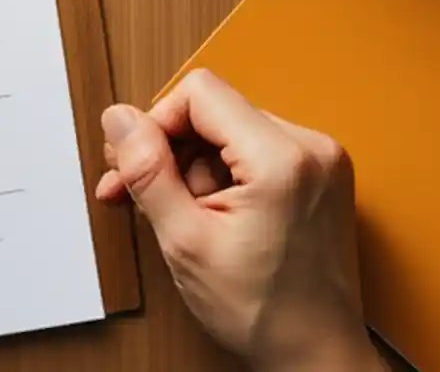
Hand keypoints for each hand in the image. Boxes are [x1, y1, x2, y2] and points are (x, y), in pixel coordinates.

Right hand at [96, 70, 384, 371]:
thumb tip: (120, 119)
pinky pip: (251, 152)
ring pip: (228, 133)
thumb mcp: (185, 241)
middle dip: (168, 150)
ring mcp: (319, 161)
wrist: (316, 356)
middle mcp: (311, 147)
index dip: (155, 124)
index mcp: (283, 158)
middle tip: (134, 191)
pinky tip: (202, 214)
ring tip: (175, 216)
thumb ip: (147, 171)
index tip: (134, 166)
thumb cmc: (263, 313)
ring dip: (190, 169)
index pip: (200, 93)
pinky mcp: (317, 175)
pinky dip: (219, 177)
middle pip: (213, 112)